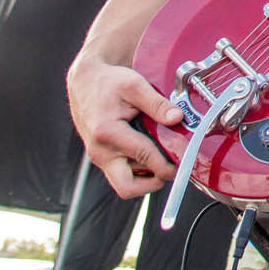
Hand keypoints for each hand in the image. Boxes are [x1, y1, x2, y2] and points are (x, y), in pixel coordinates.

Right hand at [69, 54, 179, 198]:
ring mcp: (99, 157)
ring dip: (146, 175)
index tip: (183, 163)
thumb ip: (157, 103)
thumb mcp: (134, 85)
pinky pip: (121, 174)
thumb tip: (177, 118)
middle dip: (153, 183)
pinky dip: (138, 170)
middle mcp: (100, 151)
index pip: (144, 157)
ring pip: (126, 183)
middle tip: (170, 169)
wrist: (86, 81)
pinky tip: (148, 153)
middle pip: (127, 188)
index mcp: (107, 132)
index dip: (167, 165)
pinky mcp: (102, 158)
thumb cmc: (107, 82)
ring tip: (161, 155)